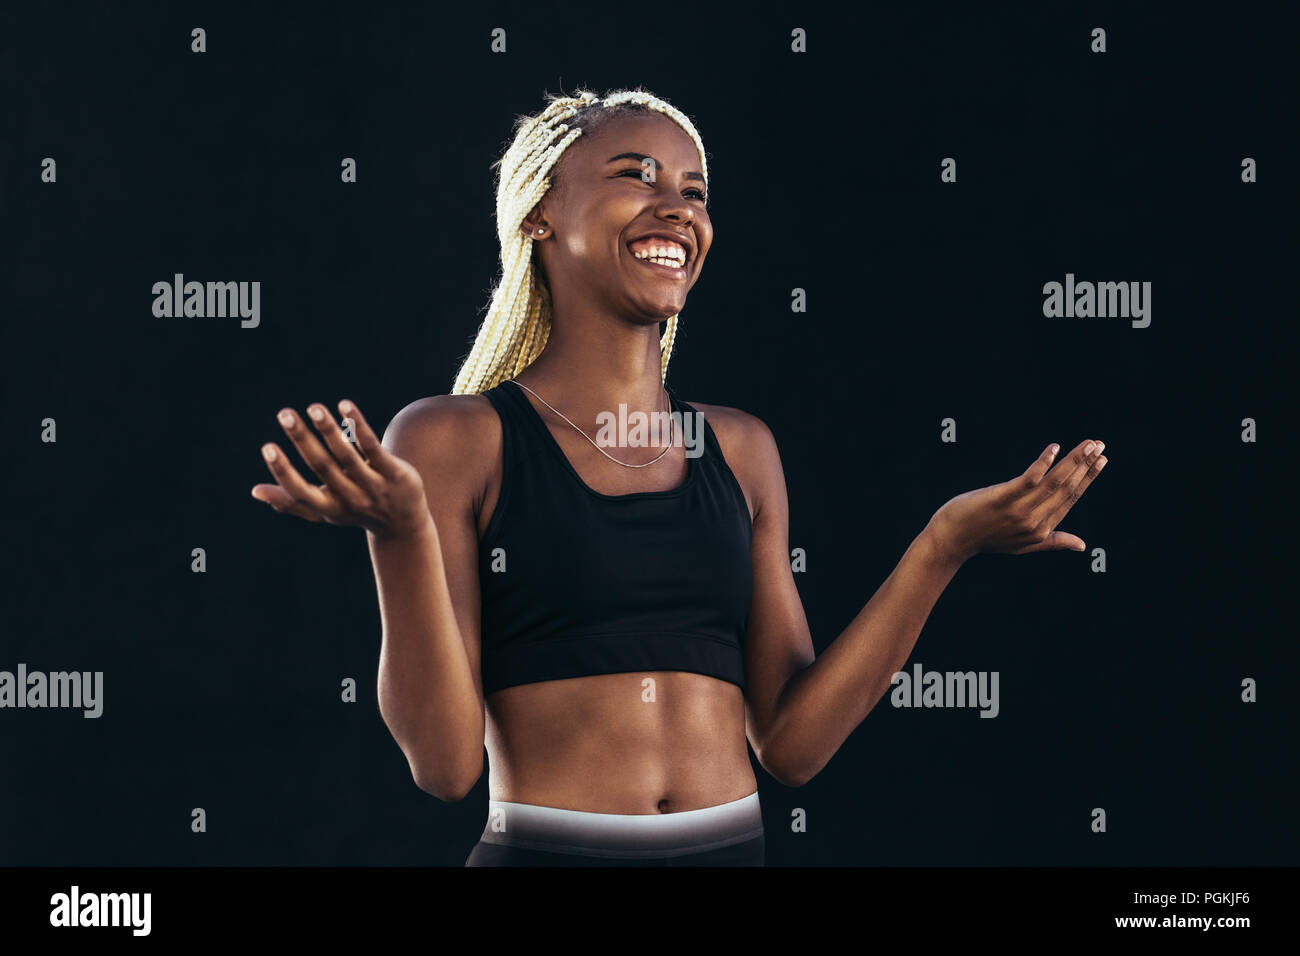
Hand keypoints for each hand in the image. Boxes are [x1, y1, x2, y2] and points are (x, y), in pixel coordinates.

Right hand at [250, 400, 431, 539]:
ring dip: (329, 430)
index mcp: (329, 508)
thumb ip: (292, 502)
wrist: (405, 523)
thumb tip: (255, 491)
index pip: (301, 491)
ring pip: (348, 455)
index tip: (268, 446)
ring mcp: (373, 485)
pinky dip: (358, 426)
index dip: (283, 470)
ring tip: (314, 408)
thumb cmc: (354, 510)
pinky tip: (344, 406)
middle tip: (284, 414)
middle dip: (302, 439)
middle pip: (322, 466)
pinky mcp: (394, 472)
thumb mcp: (324, 511)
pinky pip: (372, 446)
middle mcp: (350, 498)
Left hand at [926, 440, 1107, 562]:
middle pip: (1067, 488)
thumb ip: (1053, 541)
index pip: (1071, 498)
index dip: (1087, 478)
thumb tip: (1083, 546)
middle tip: (1099, 445)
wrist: (951, 539)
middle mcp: (1035, 521)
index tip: (1100, 460)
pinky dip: (1043, 463)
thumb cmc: (986, 539)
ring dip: (1073, 461)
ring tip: (1087, 444)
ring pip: (1053, 482)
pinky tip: (1054, 448)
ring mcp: (1019, 510)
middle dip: (1085, 465)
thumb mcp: (1024, 545)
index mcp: (1042, 530)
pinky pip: (1028, 479)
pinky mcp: (1002, 499)